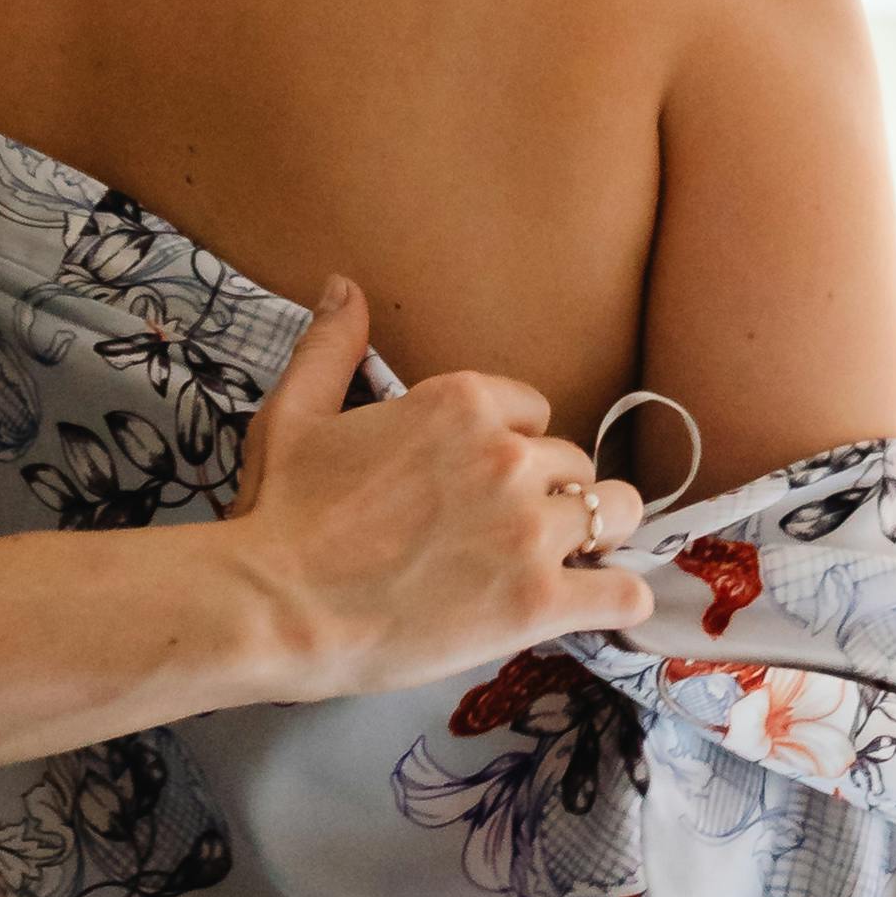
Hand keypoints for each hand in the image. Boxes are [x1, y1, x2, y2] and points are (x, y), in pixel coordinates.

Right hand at [225, 282, 656, 697]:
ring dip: (600, 535)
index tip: (485, 481)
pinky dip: (617, 601)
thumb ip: (331, 347)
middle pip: (575, 463)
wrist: (273, 610)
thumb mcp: (294, 414)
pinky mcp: (538, 601)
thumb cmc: (280, 515)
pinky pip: (622, 593)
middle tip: (510, 533)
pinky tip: (595, 606)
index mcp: (461, 403)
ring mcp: (529, 530)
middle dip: (551, 495)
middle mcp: (508, 458)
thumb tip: (345, 287)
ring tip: (570, 562)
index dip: (516, 446)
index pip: (534, 411)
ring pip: (617, 513)